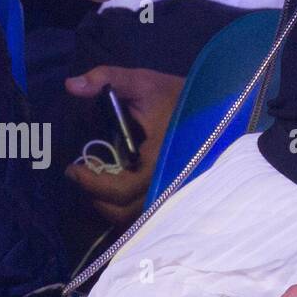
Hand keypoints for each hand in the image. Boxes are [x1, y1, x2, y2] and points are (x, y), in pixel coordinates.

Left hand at [64, 66, 184, 226]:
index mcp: (159, 162)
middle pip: (123, 211)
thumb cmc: (182, 97)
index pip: (120, 190)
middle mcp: (167, 183)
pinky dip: (128, 206)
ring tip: (98, 183)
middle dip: (95, 195)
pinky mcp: (177, 191)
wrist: (224, 106)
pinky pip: (147, 212)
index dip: (92, 184)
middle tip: (80, 176)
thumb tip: (71, 85)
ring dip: (110, 204)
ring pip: (135, 216)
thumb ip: (109, 80)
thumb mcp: (145, 83)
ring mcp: (173, 190)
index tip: (73, 168)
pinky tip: (120, 186)